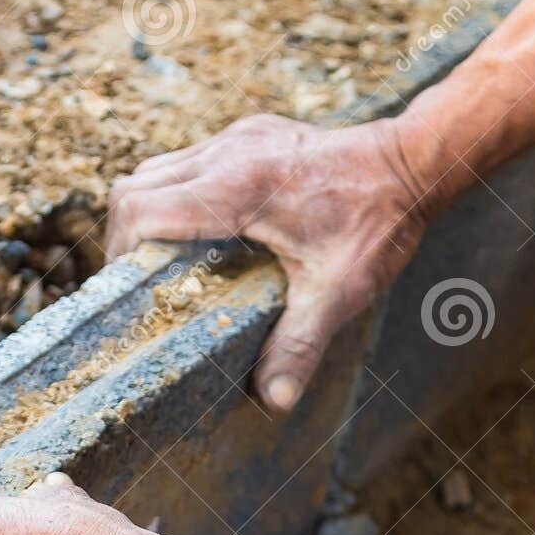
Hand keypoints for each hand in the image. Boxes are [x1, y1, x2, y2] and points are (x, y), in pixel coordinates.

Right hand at [106, 114, 432, 411]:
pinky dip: (180, 196)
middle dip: (125, 238)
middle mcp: (227, 153)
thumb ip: (299, 345)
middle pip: (134, 187)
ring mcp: (236, 137)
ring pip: (157, 169)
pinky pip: (190, 161)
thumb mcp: (339, 292)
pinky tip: (209, 234)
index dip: (121, 252)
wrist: (414, 163)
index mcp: (236, 188)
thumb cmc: (377, 222)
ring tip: (170, 263)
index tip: (131, 292)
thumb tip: (273, 401)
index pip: (140, 209)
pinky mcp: (250, 134)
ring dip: (151, 214)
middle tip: (144, 285)